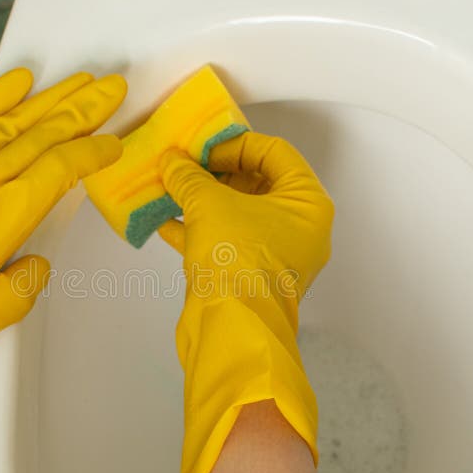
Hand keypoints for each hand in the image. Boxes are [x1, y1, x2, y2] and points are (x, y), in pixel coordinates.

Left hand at [0, 68, 126, 472]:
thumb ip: (18, 295)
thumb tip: (37, 265)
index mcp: (3, 217)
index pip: (60, 170)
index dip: (92, 153)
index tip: (114, 143)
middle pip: (45, 133)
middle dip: (84, 110)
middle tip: (113, 89)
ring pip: (15, 119)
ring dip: (53, 98)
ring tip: (83, 80)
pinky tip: (20, 82)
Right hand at [156, 132, 333, 472]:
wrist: (231, 329)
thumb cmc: (236, 256)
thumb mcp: (209, 204)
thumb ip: (189, 177)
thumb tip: (171, 162)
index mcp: (307, 203)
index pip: (275, 153)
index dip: (236, 143)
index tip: (202, 148)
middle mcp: (300, 227)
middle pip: (256, 183)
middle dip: (214, 173)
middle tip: (183, 166)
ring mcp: (277, 255)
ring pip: (238, 214)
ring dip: (202, 200)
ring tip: (170, 188)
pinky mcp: (251, 276)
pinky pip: (227, 241)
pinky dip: (199, 229)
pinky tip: (165, 221)